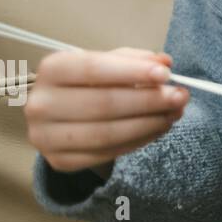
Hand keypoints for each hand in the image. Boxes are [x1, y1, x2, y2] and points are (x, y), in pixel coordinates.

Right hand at [25, 47, 188, 176]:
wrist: (63, 114)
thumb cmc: (90, 82)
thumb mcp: (110, 62)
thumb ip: (136, 60)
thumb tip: (164, 63)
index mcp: (52, 69)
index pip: (93, 68)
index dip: (132, 72)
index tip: (165, 74)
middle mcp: (41, 104)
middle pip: (103, 104)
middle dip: (148, 101)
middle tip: (180, 96)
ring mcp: (46, 137)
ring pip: (106, 133)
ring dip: (148, 124)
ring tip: (174, 114)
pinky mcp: (59, 161)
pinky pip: (106, 153)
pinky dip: (138, 141)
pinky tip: (158, 129)